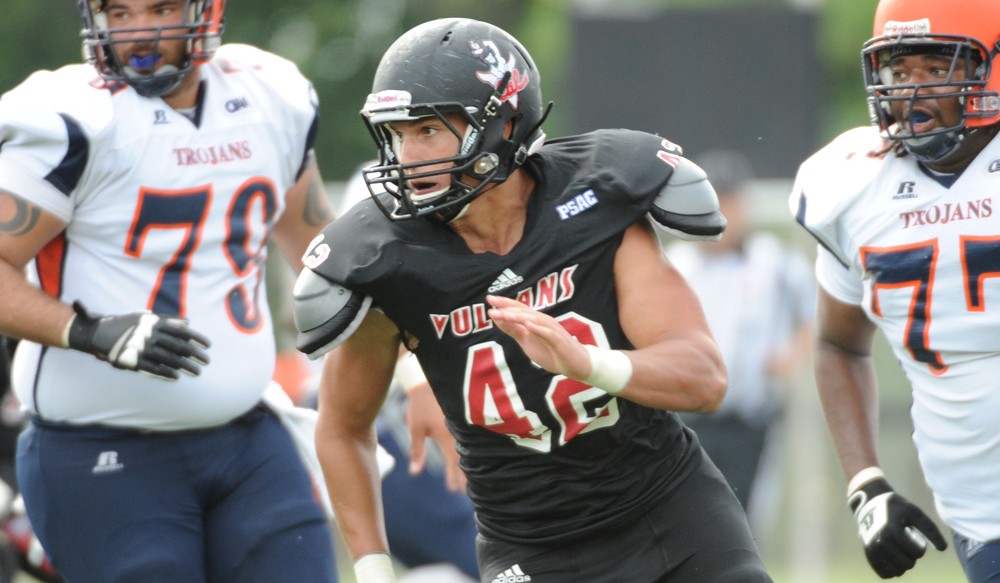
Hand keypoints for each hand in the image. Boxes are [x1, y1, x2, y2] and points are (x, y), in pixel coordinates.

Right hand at [66, 301, 209, 379]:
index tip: (208, 346)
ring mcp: (143, 348)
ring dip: (186, 367)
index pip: (182, 331)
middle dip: (196, 355)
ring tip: (197, 372)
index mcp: (156, 323)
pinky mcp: (134, 360)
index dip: (197, 339)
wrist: (100, 333)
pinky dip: (167, 373)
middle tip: (207, 361)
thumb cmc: (127, 324)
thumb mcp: (146, 317)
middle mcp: (151, 335)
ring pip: (170, 359)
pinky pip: (154, 368)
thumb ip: (168, 319)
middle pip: (179, 347)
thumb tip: (188, 321)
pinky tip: (177, 377)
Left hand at [406, 382, 465, 491]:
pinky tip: (475, 452)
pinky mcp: (469, 415)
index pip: (454, 463)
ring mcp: (466, 423)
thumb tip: (414, 473)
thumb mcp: (415, 428)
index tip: (454, 490)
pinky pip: (474, 436)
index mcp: (448, 437)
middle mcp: (461, 432)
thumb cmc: (420, 403)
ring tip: (473, 476)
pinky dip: (475, 448)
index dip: (454, 478)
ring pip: (473, 447)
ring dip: (472, 463)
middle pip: (467, 458)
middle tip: (467, 491)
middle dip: (467, 475)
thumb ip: (417, 451)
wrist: (429, 377)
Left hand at [486, 294, 589, 379]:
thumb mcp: (527, 341)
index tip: (489, 299)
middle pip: (524, 312)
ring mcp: (552, 330)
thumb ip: (513, 330)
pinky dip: (538, 329)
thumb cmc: (551, 351)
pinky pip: (548, 333)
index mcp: (535, 321)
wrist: (575, 365)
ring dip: (519, 317)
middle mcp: (543, 322)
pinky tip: (528, 326)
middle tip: (491, 305)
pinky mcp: (559, 341)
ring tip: (505, 314)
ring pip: (534, 320)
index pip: (518, 309)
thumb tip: (497, 318)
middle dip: (507, 308)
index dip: (504, 303)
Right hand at [848, 474, 947, 577]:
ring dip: (903, 564)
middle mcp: (879, 543)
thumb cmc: (896, 508)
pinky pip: (885, 574)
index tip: (915, 536)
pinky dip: (893, 570)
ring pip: (897, 572)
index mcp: (891, 531)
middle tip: (908, 544)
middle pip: (908, 564)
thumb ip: (930, 530)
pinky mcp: (868, 556)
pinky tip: (894, 559)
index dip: (921, 547)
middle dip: (912, 556)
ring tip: (900, 550)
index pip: (916, 553)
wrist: (870, 505)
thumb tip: (943, 548)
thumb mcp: (914, 513)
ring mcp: (872, 551)